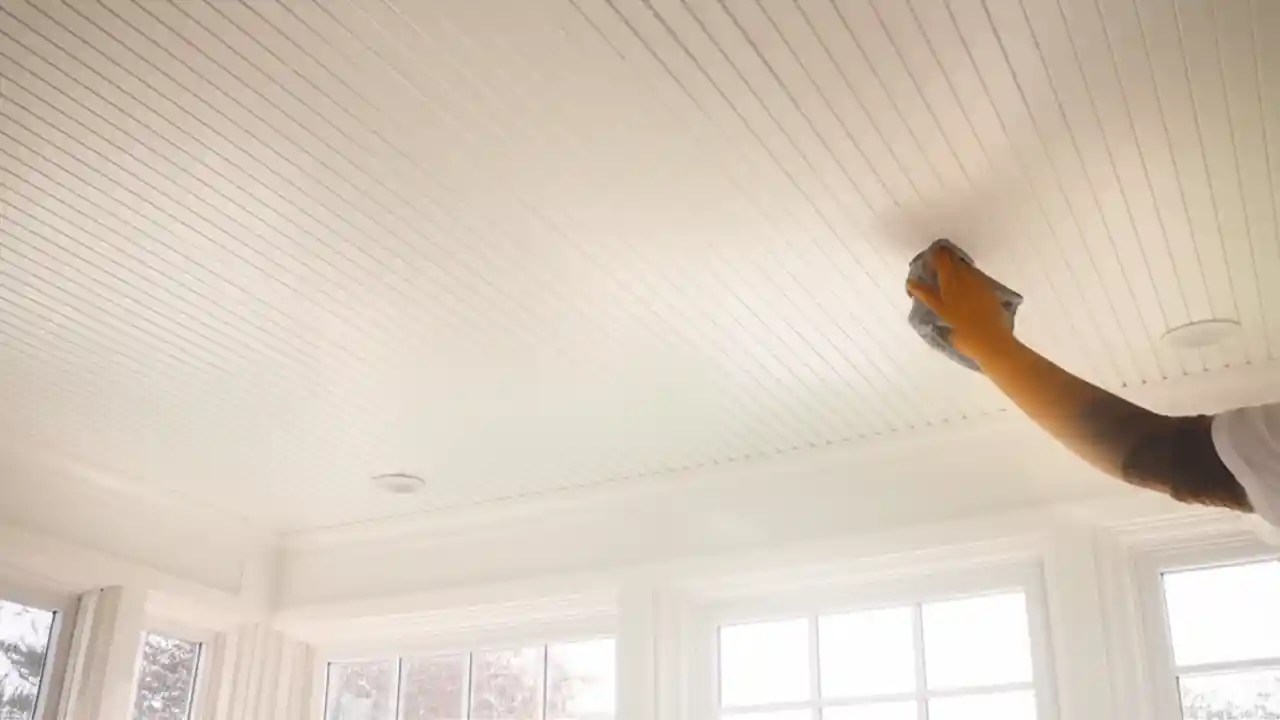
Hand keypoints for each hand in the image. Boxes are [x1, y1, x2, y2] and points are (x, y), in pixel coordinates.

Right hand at [907, 245, 1015, 360]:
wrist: (991, 340)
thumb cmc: (961, 328)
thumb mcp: (939, 311)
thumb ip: (925, 294)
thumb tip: (911, 282)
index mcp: (951, 278)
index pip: (941, 257)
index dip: (933, 255)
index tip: (927, 261)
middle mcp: (967, 274)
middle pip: (954, 259)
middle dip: (944, 261)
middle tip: (935, 272)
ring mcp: (980, 281)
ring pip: (965, 268)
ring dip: (956, 270)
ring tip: (948, 283)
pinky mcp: (990, 290)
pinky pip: (975, 277)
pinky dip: (967, 279)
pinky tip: (964, 292)